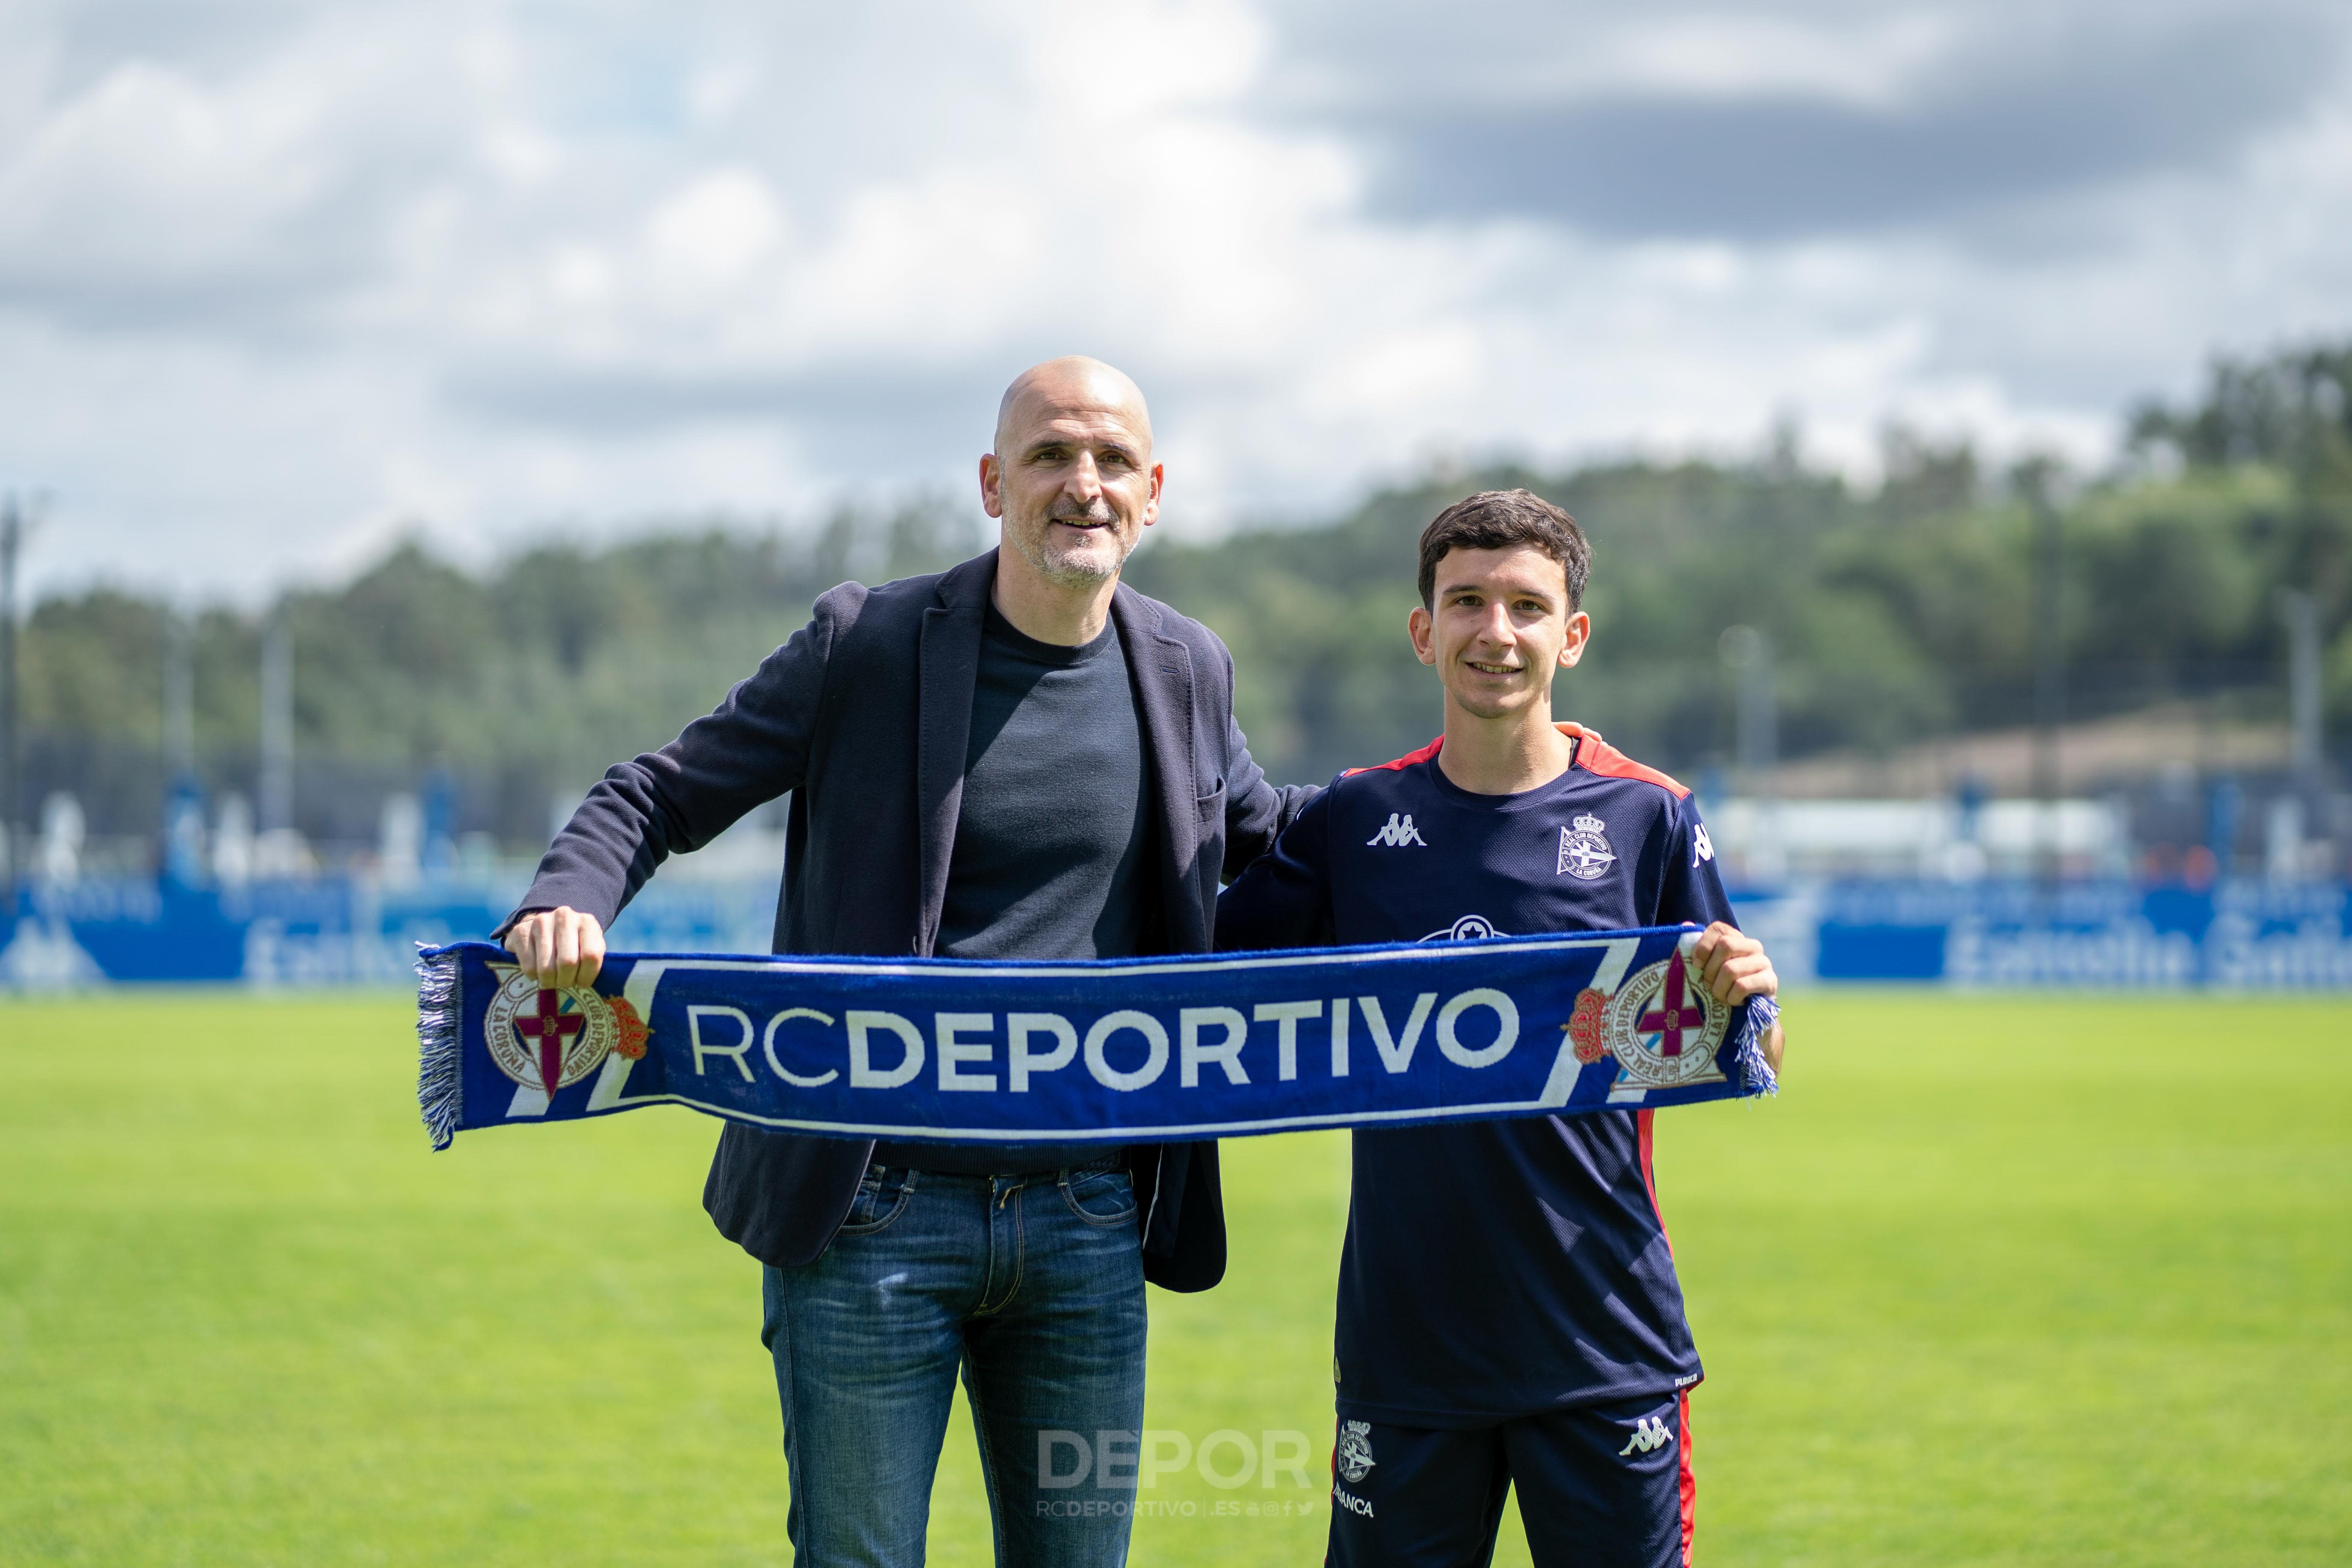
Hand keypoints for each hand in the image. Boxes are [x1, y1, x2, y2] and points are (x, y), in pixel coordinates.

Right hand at [503, 906, 606, 988]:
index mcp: (587, 922)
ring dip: (550, 981)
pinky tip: (537, 971)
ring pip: (547, 968)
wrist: (543, 926)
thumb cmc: (572, 944)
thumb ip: (593, 961)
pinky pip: (529, 967)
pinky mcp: (520, 931)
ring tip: (552, 979)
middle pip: (568, 963)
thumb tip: (587, 984)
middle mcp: (564, 917)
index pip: (591, 956)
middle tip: (565, 983)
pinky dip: (533, 976)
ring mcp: (541, 922)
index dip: (586, 976)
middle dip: (566, 981)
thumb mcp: (588, 947)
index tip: (582, 983)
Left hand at [1689, 920, 1785, 1076]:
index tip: (1695, 965)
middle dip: (1710, 970)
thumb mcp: (1706, 970)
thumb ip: (1697, 949)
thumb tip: (1685, 925)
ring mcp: (1764, 963)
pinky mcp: (1770, 982)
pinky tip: (1735, 1003)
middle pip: (1726, 945)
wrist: (1747, 1020)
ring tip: (1721, 997)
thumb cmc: (1721, 990)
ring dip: (1719, 989)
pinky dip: (1732, 998)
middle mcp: (1753, 947)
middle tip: (1708, 985)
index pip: (1718, 929)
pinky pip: (1742, 986)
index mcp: (1736, 939)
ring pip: (1731, 969)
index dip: (1703, 946)